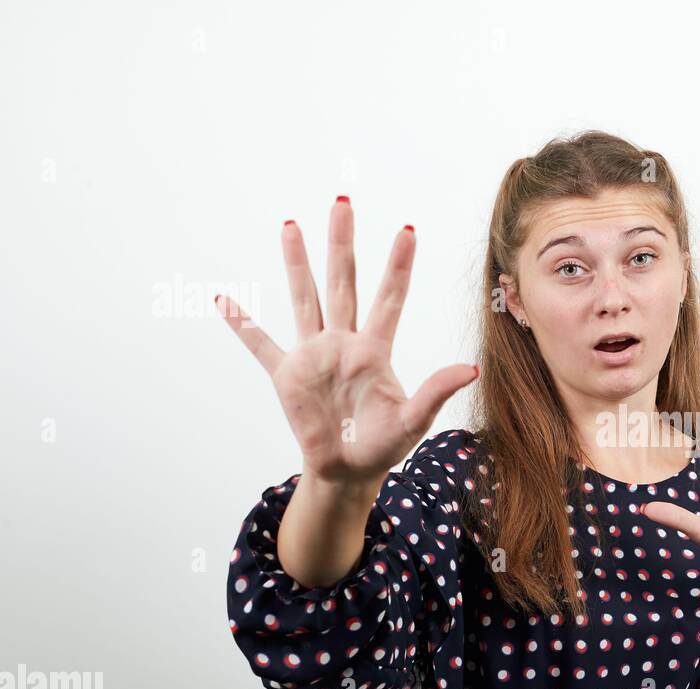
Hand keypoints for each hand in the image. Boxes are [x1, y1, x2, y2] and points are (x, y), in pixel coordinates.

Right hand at [216, 198, 478, 487]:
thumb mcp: (413, 420)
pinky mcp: (287, 375)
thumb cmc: (383, 446)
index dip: (398, 265)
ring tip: (291, 225)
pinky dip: (243, 325)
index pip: (390, 298)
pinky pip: (261, 345)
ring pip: (305, 298)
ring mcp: (314, 355)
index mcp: (375, 350)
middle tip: (342, 202)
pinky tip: (225, 300)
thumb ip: (436, 391)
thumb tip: (472, 369)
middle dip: (343, 243)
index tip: (407, 229)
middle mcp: (344, 343)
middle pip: (344, 282)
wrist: (348, 472)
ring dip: (297, 263)